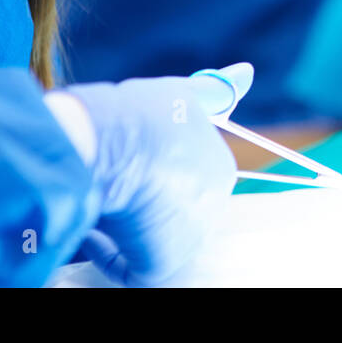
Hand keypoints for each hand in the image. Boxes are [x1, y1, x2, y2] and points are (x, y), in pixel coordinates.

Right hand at [65, 65, 248, 285]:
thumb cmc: (144, 112)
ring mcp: (190, 238)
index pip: (184, 185)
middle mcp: (212, 206)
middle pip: (168, 215)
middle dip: (141, 207)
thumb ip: (215, 90)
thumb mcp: (183, 94)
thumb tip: (248, 71)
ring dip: (123, 229)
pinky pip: (130, 271)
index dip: (152, 181)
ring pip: (148, 242)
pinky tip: (92, 229)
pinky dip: (107, 254)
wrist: (118, 138)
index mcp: (218, 169)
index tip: (128, 171)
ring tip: (99, 203)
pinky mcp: (164, 264)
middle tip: (110, 189)